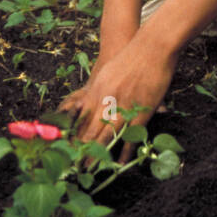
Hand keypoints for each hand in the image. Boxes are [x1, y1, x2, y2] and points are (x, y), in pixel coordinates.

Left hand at [59, 28, 177, 163]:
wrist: (151, 46)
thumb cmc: (130, 57)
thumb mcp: (107, 72)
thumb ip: (97, 90)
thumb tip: (88, 104)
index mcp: (96, 91)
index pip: (79, 119)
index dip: (72, 136)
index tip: (65, 151)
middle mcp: (106, 100)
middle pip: (89, 131)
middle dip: (80, 151)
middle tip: (72, 168)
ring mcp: (123, 107)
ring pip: (106, 137)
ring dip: (97, 155)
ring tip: (89, 171)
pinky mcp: (141, 111)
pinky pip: (130, 136)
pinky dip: (124, 151)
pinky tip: (119, 162)